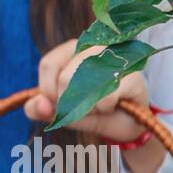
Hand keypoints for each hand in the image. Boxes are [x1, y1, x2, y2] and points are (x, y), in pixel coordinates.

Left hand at [23, 38, 150, 144]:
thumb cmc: (92, 111)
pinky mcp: (133, 76)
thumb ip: (39, 108)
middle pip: (65, 77)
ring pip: (84, 85)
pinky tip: (113, 106)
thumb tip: (40, 106)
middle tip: (83, 108)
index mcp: (73, 49)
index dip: (48, 90)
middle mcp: (94, 47)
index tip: (57, 104)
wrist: (125, 124)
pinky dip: (105, 109)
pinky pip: (106, 97)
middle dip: (69, 104)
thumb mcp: (59, 111)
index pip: (48, 64)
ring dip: (87, 108)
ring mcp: (116, 59)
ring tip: (98, 107)